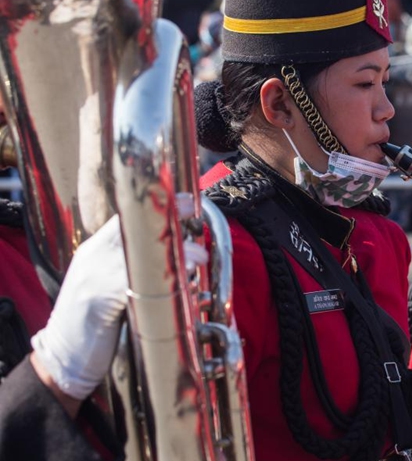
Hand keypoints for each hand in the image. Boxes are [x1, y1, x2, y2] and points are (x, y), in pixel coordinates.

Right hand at [31, 210, 208, 402]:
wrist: (63, 360)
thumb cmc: (93, 327)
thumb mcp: (108, 286)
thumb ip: (131, 268)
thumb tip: (174, 254)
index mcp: (95, 251)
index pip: (126, 219)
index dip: (158, 208)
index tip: (186, 201)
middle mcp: (93, 257)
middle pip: (134, 228)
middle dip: (169, 221)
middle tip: (196, 220)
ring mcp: (94, 276)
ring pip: (140, 253)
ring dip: (175, 254)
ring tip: (198, 258)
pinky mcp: (99, 300)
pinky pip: (136, 283)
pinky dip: (164, 282)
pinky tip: (184, 285)